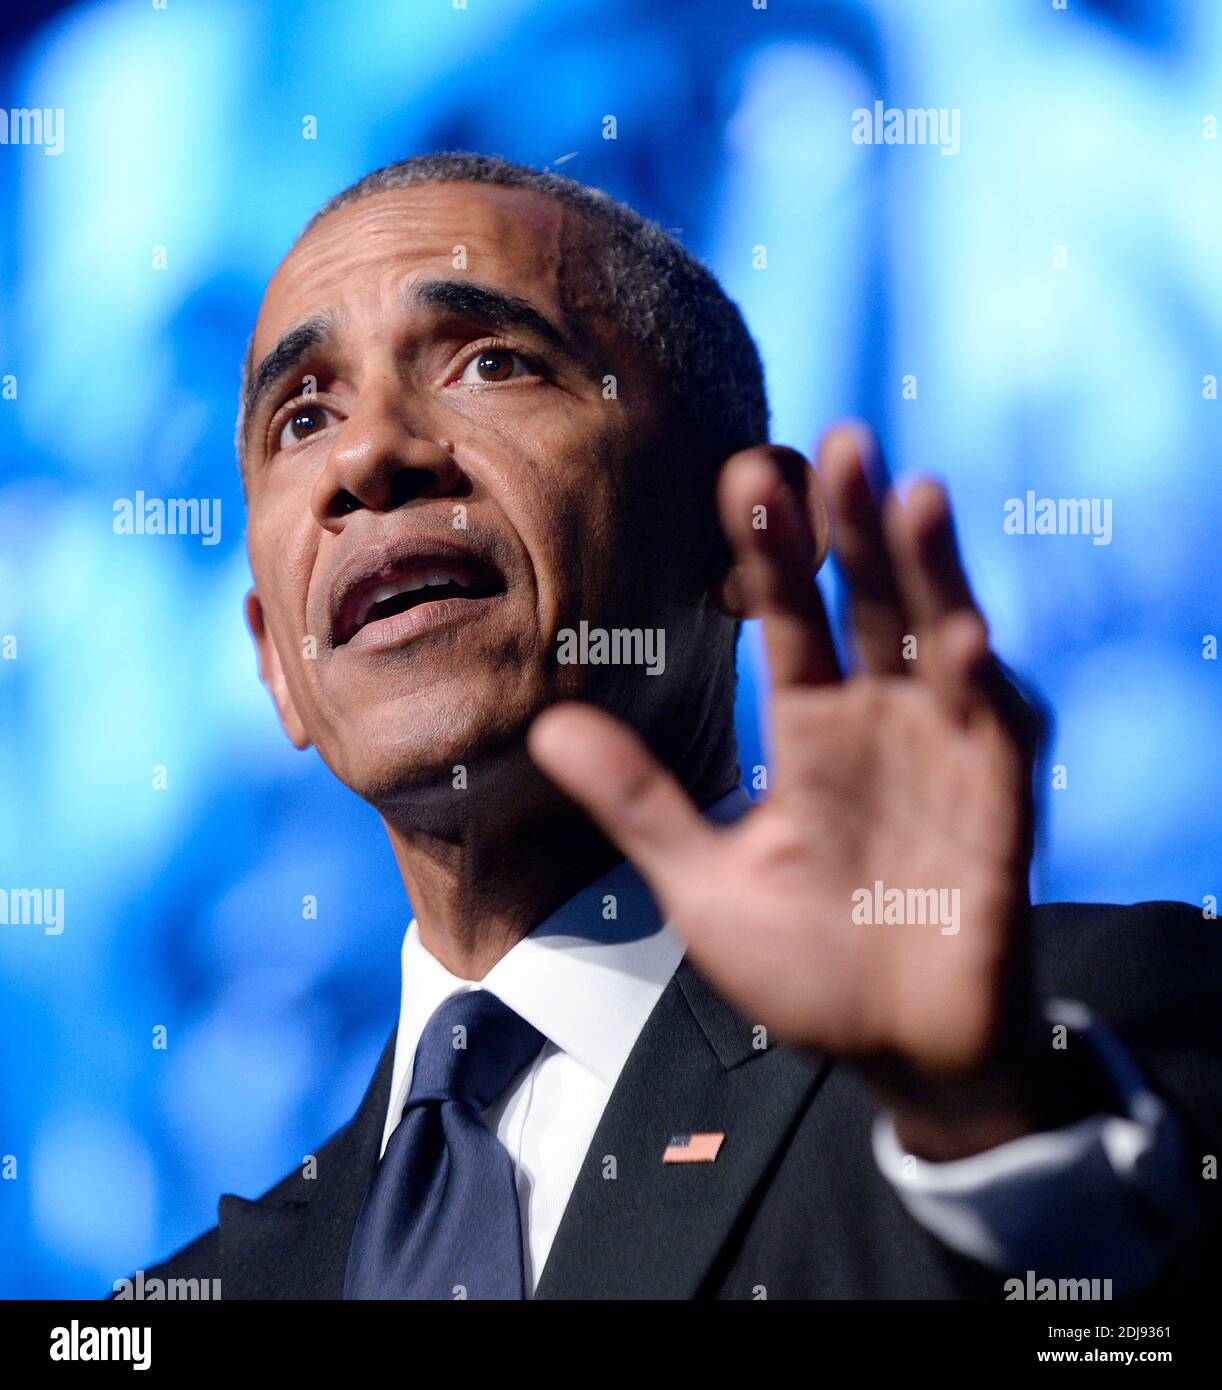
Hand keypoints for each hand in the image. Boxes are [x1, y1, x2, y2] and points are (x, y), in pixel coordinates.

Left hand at [529, 424, 1047, 1157]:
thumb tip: (542, 729)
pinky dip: (987, 690)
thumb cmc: (804, 966)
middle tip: (830, 442)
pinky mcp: (1002, 808)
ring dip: (930, 574)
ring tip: (908, 494)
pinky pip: (1002, 735)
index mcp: (811, 731)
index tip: (741, 478)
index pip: (791, 619)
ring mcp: (946, 757)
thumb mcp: (704, 883)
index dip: (771, 555)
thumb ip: (638, 802)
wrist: (899, 1055)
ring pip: (942, 643)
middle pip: (869, 605)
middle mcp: (880, 724)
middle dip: (852, 529)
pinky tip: (964, 643)